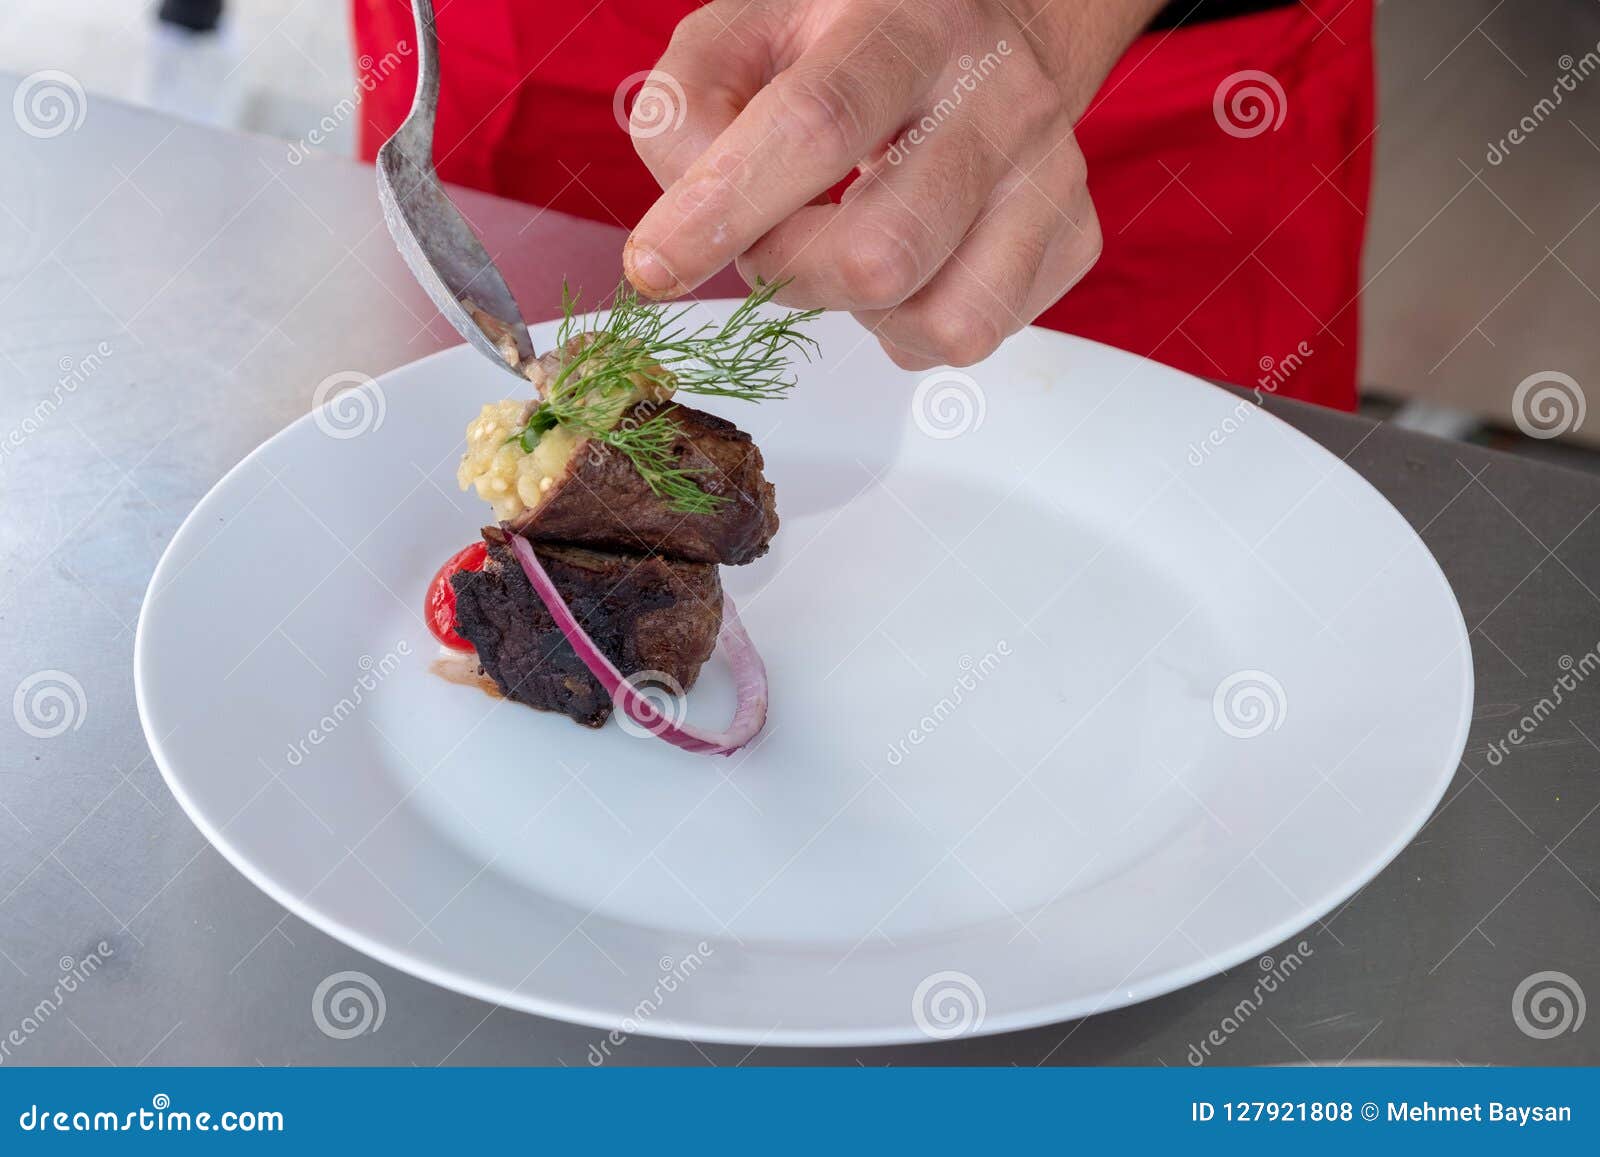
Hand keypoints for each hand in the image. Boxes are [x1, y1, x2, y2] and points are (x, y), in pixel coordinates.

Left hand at [624, 0, 1163, 368]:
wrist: (997, 24)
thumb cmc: (851, 40)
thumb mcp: (747, 32)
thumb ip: (684, 107)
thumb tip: (687, 219)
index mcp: (910, 22)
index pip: (818, 123)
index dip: (727, 205)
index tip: (655, 266)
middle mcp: (999, 97)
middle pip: (881, 252)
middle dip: (791, 273)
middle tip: (770, 237)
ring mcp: (1050, 175)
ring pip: (939, 318)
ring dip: (853, 310)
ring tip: (840, 248)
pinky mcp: (1073, 239)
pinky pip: (969, 337)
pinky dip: (907, 326)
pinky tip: (901, 265)